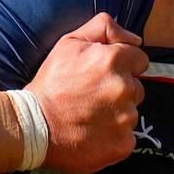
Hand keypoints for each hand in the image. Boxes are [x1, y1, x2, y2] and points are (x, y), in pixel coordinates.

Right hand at [27, 12, 147, 173]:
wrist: (34, 126)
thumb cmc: (50, 84)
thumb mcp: (70, 43)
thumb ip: (104, 29)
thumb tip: (135, 39)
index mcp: (114, 60)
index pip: (139, 61)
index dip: (123, 67)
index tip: (104, 77)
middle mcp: (124, 88)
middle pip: (137, 89)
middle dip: (119, 91)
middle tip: (92, 98)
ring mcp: (125, 119)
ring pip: (131, 114)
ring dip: (116, 115)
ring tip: (90, 116)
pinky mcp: (123, 144)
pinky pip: (127, 138)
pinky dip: (114, 137)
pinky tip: (94, 133)